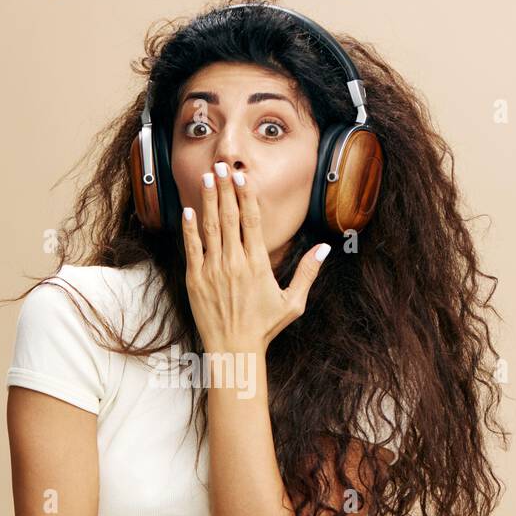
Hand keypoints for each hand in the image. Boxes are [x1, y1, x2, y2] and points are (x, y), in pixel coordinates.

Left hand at [181, 161, 330, 354]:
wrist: (234, 350)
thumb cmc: (264, 327)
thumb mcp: (293, 302)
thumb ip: (307, 272)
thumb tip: (326, 248)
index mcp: (258, 264)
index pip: (251, 221)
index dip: (246, 195)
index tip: (243, 176)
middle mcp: (234, 263)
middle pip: (229, 217)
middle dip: (226, 189)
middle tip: (222, 165)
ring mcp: (212, 270)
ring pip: (210, 228)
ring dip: (209, 200)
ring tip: (208, 177)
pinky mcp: (195, 280)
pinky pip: (192, 248)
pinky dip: (190, 228)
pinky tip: (189, 210)